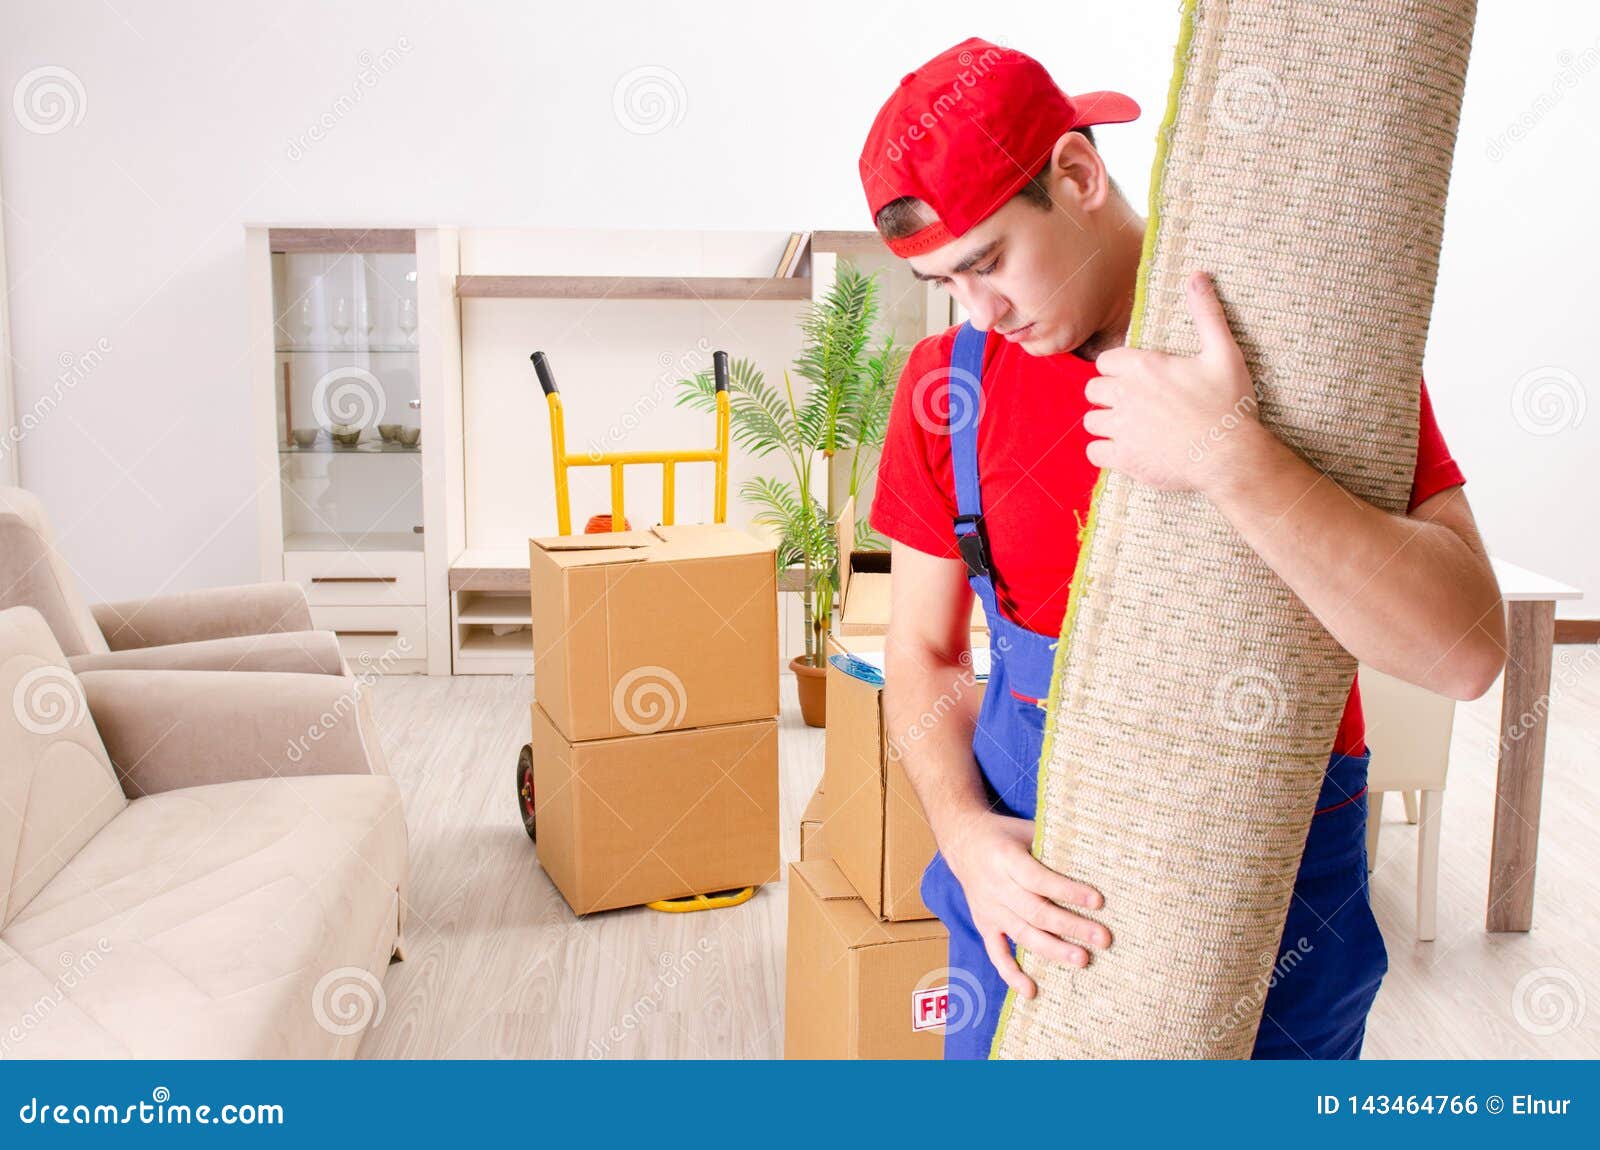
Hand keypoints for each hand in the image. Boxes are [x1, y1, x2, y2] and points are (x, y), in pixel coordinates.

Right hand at [940, 808, 1110, 998]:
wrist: (962, 840)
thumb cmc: (1005, 834)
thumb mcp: (1027, 829)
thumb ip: (1053, 845)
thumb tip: (1096, 859)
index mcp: (1006, 859)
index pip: (1039, 879)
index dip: (1068, 891)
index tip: (1098, 901)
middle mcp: (996, 887)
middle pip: (1036, 911)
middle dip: (1071, 926)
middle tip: (1102, 938)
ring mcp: (989, 909)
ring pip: (1023, 934)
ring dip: (1053, 950)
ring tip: (1083, 960)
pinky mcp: (984, 924)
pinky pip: (996, 953)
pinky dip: (1011, 974)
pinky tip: (1031, 991)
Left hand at [1082, 271, 1265, 493]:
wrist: (1230, 456)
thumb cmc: (1228, 404)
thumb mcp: (1224, 353)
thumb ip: (1206, 313)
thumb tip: (1198, 276)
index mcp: (1144, 366)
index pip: (1104, 362)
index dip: (1117, 370)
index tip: (1136, 379)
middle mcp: (1125, 394)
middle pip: (1093, 390)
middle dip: (1109, 396)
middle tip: (1133, 404)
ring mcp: (1121, 428)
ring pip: (1091, 421)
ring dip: (1106, 424)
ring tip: (1130, 428)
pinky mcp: (1123, 458)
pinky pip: (1093, 452)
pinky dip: (1105, 452)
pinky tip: (1125, 451)